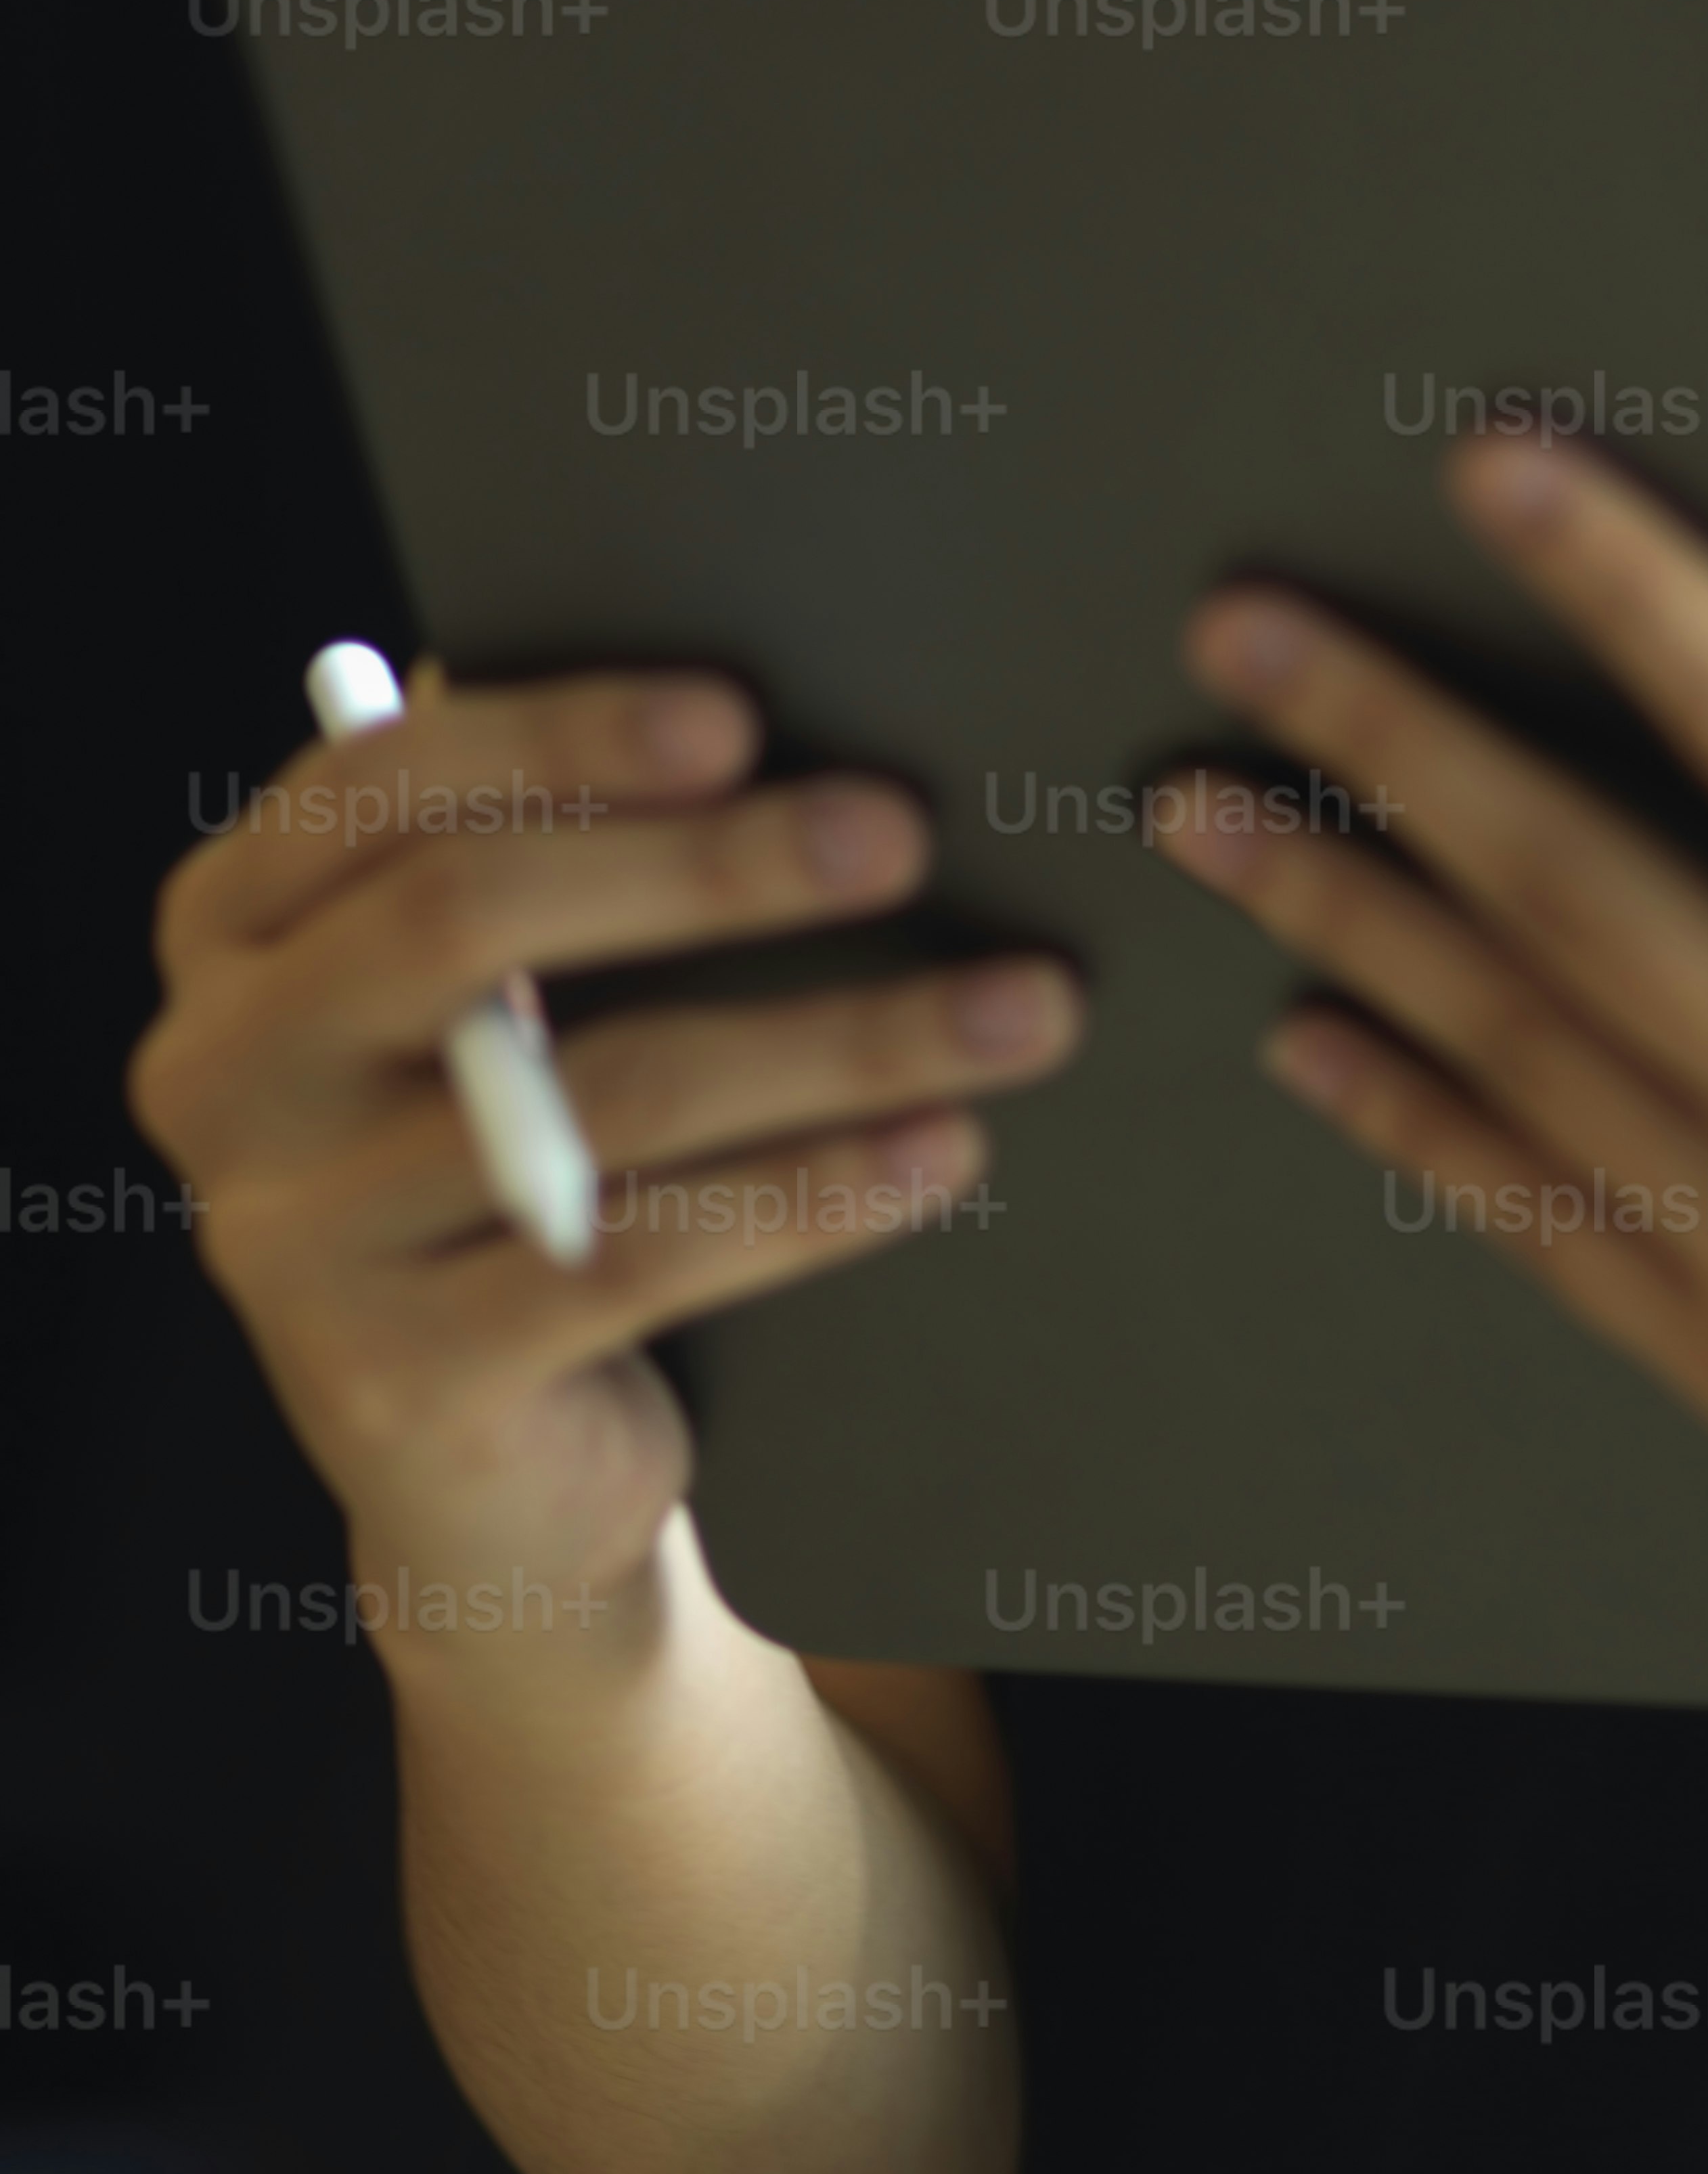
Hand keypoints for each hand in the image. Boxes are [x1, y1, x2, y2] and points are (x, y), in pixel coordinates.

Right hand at [133, 664, 1082, 1646]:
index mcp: (236, 934)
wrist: (489, 1469)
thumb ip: (544, 855)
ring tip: (1016, 1007)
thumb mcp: (495, 1008)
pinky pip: (640, 1257)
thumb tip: (758, 704)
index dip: (558, 737)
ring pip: (600, 1098)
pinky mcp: (400, 1383)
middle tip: (900, 834)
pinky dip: (815, 1193)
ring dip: (834, 1039)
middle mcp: (226, 1076)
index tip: (742, 716)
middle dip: (707, 866)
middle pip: (467, 919)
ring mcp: (290, 1243)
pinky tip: (945, 1149)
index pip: (376, 785)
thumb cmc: (517, 1159)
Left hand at [1159, 437, 1707, 1851]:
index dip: (1635, 584)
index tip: (1498, 468)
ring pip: (1520, 1055)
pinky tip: (1314, 1037)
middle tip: (1243, 630)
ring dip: (1348, 920)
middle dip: (1395, 741)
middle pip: (1583, 889)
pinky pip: (1539, 1230)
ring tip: (1211, 812)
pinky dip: (1415, 1124)